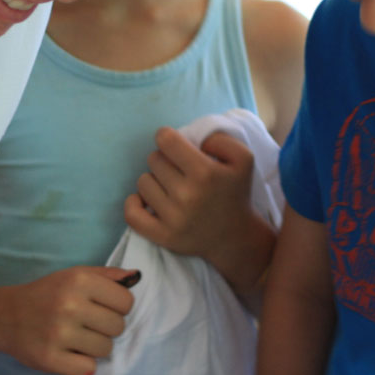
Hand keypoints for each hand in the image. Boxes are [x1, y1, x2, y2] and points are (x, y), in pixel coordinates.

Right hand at [0, 267, 137, 374]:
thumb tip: (136, 276)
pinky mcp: (49, 359)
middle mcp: (69, 305)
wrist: (4, 316)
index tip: (100, 308)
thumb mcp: (73, 275)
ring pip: (105, 350)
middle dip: (106, 328)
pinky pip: (88, 370)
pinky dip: (82, 366)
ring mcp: (59, 333)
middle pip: (118, 327)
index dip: (117, 307)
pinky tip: (69, 354)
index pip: (126, 302)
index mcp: (79, 280)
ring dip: (94, 347)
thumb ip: (107, 276)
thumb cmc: (46, 294)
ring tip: (76, 338)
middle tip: (86, 325)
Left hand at [124, 128, 273, 294]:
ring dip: (154, 181)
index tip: (174, 146)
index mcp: (205, 172)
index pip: (165, 140)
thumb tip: (192, 139)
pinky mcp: (164, 236)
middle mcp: (187, 195)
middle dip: (165, 160)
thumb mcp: (243, 158)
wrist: (235, 237)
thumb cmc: (234, 192)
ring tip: (171, 188)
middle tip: (180, 172)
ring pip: (143, 182)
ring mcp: (174, 218)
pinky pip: (132, 214)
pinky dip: (134, 203)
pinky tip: (146, 200)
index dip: (168, 138)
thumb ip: (220, 138)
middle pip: (153, 159)